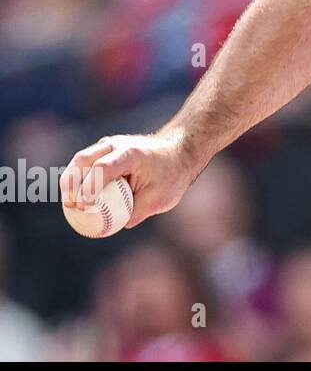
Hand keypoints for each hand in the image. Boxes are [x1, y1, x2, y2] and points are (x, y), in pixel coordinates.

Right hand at [60, 127, 200, 228]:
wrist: (179, 151)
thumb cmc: (172, 175)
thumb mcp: (160, 199)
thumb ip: (136, 212)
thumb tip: (114, 225)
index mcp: (131, 154)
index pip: (103, 168)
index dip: (89, 187)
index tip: (84, 207)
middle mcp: (116, 145)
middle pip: (83, 159)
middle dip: (70, 183)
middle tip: (70, 206)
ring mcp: (109, 145)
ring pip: (80, 159)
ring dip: (70, 180)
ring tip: (69, 204)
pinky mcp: (105, 150)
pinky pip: (86, 163)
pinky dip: (77, 178)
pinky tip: (76, 197)